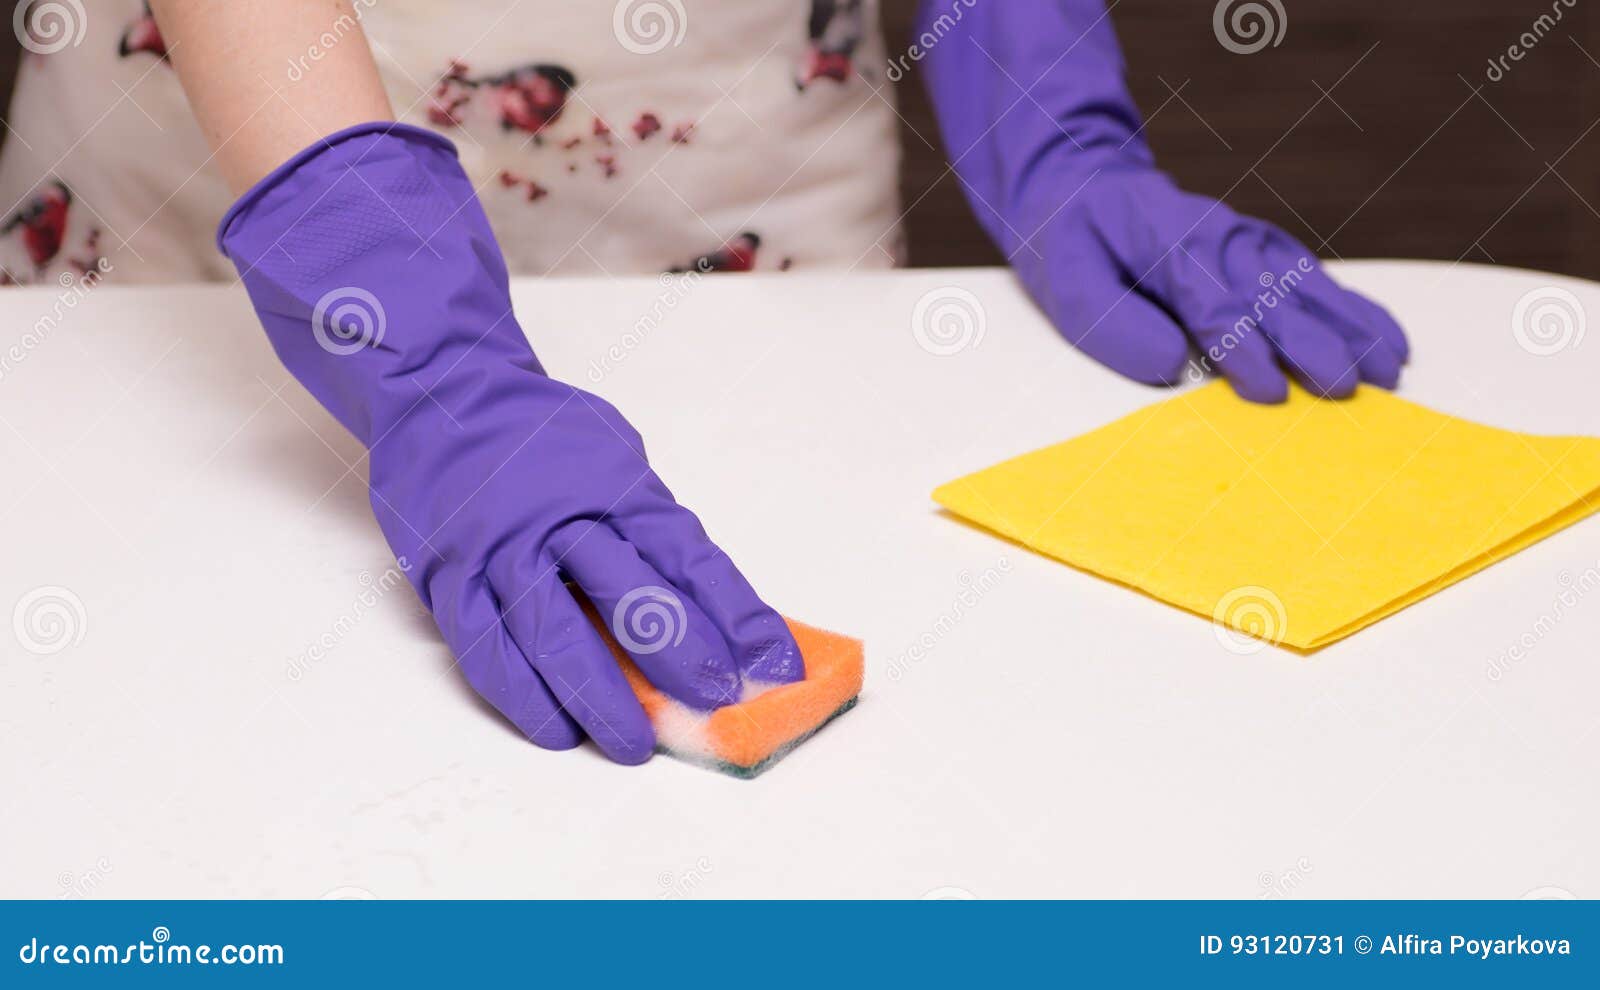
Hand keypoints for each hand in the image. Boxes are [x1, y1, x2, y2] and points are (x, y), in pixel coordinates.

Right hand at [220, 124, 800, 763]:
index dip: (739, 615)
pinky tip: (556, 730)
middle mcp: (561, 516)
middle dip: (677, 656)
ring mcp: (499, 547)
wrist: (443, 389)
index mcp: (617, 485)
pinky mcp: (448, 575)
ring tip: (635, 745)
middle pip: (627, 595)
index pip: (690, 558)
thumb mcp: (617, 459)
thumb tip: (718, 612)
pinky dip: (523, 696)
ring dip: (599, 697)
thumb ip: (655, 529)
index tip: (775, 663)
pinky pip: (486, 649)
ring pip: (553, 634)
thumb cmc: (544, 436)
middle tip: (714, 703)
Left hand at [1027, 168, 1408, 402]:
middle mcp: (1224, 239)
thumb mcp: (1066, 281)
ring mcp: (1253, 243)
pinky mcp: (1269, 252)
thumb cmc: (1075, 242)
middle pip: (1274, 298)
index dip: (1243, 350)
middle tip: (1344, 389)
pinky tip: (1391, 342)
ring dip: (1350, 331)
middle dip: (1311, 345)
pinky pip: (1319, 282)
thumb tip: (1170, 363)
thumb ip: (1113, 324)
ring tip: (1388, 373)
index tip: (1270, 393)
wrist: (1086, 185)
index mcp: (1171, 245)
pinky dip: (1358, 311)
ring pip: (1308, 290)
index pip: (1213, 304)